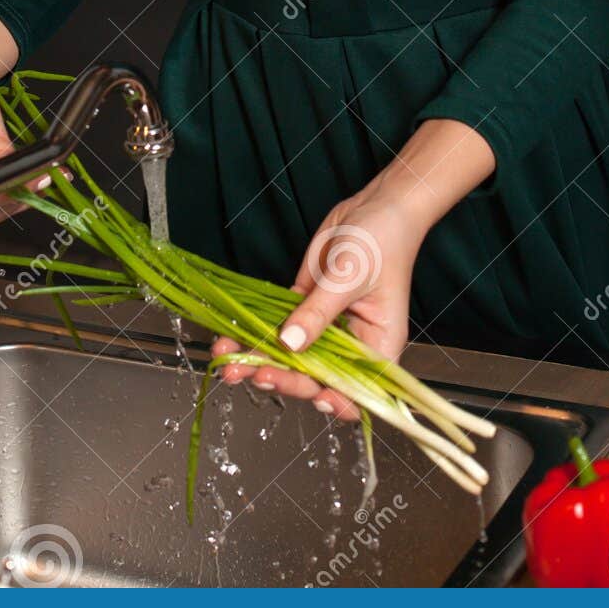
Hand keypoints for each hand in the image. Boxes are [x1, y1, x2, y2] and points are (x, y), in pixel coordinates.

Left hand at [211, 188, 422, 420]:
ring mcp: (325, 327)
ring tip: (226, 360)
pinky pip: (279, 328)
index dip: (334, 401)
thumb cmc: (381, 241)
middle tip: (247, 371)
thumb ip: (317, 313)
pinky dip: (256, 333)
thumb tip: (288, 344)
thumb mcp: (348, 278)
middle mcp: (350, 345)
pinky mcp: (305, 307)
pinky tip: (231, 338)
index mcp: (376, 347)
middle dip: (279, 377)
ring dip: (258, 359)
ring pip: (290, 355)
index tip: (310, 396)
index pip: (355, 391)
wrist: (374, 206)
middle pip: (314, 377)